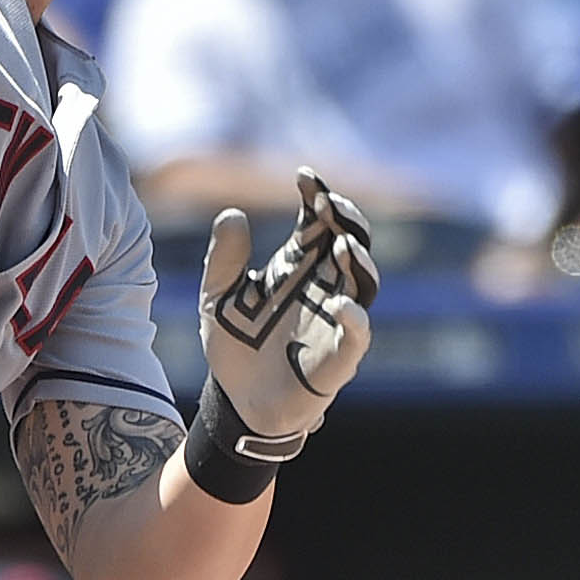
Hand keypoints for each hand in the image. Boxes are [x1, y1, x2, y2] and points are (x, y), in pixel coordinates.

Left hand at [196, 174, 375, 463]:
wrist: (237, 401)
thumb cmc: (234, 345)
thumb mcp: (216, 297)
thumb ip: (223, 259)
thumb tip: (231, 213)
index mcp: (296, 266)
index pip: (317, 222)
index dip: (317, 197)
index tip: (304, 178)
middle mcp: (323, 286)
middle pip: (350, 242)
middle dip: (346, 220)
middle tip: (330, 203)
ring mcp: (335, 320)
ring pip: (363, 283)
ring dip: (359, 261)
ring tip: (342, 244)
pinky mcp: (339, 358)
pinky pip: (357, 336)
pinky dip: (354, 319)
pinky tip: (340, 304)